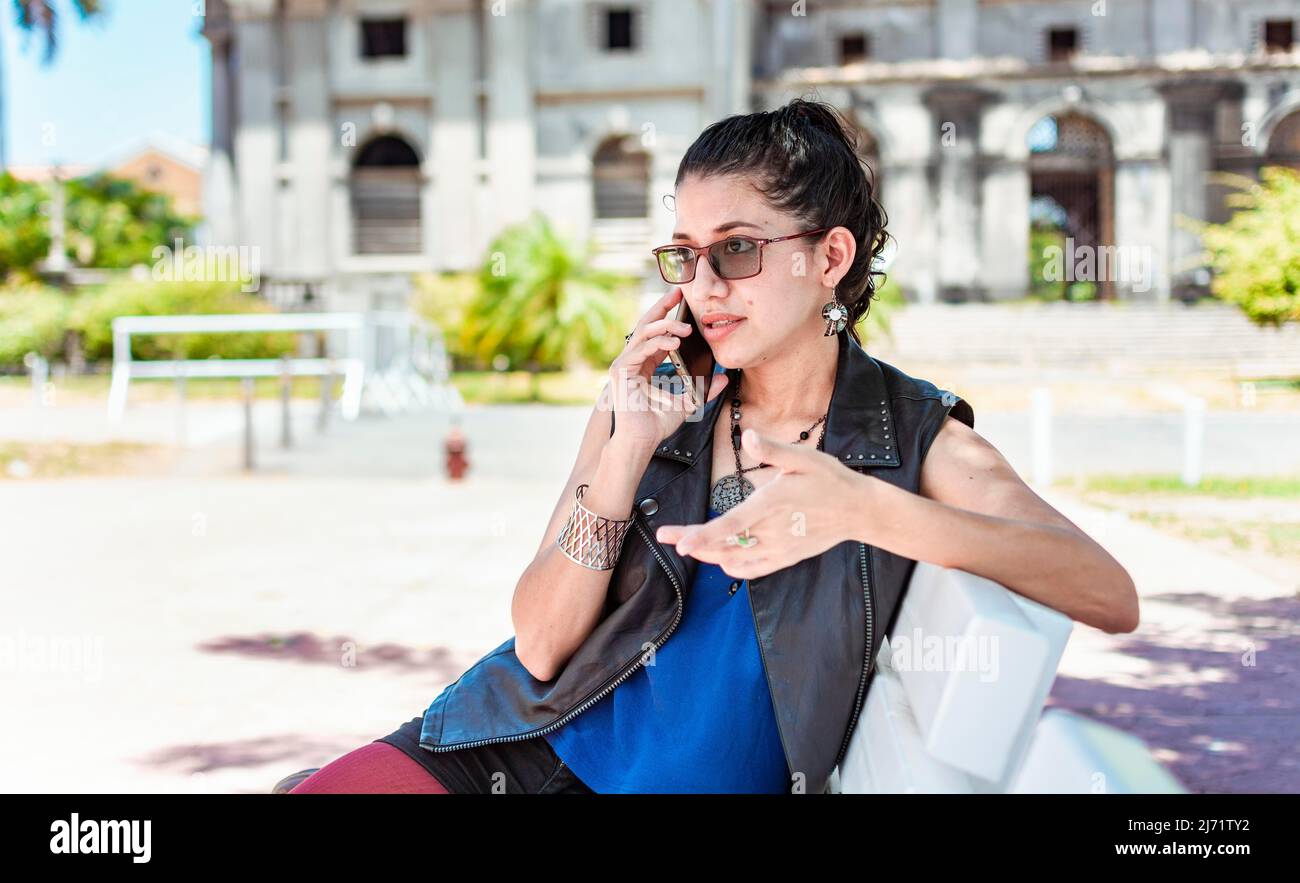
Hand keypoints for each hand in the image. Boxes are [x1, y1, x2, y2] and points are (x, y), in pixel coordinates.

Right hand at [599, 286, 729, 450]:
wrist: (642, 441)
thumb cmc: (659, 423)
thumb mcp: (688, 401)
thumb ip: (704, 389)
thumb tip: (723, 377)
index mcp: (644, 363)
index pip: (656, 332)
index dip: (668, 315)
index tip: (684, 301)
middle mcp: (632, 359)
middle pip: (646, 324)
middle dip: (663, 307)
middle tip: (679, 293)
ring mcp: (624, 364)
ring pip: (643, 332)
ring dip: (666, 326)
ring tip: (686, 328)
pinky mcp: (620, 371)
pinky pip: (639, 349)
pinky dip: (657, 343)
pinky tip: (674, 342)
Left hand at [654, 428, 868, 579]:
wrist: (858, 510)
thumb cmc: (830, 479)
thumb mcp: (804, 457)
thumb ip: (773, 450)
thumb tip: (748, 436)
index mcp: (772, 504)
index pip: (732, 525)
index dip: (703, 535)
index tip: (679, 542)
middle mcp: (773, 531)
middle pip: (724, 544)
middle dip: (692, 541)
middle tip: (665, 536)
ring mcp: (779, 549)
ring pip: (734, 558)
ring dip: (708, 552)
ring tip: (688, 542)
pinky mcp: (784, 558)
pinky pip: (752, 569)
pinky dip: (732, 565)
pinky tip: (720, 558)